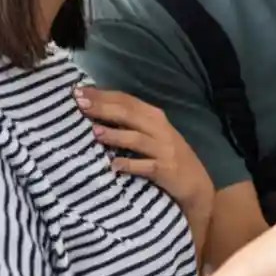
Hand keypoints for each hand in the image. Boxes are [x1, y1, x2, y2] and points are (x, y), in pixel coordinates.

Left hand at [74, 86, 212, 216]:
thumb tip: (97, 110)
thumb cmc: (169, 156)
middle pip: (129, 114)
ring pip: (136, 138)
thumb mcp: (153, 134)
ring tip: (94, 131)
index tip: (79, 91)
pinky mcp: (165, 170)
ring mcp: (164, 150)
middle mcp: (160, 129)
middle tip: (80, 103)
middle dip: (104, 108)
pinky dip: (130, 164)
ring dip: (115, 135)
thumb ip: (131, 122)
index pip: (126, 100)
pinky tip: (114, 164)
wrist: (197, 185)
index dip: (103, 95)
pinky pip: (146, 166)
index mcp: (154, 116)